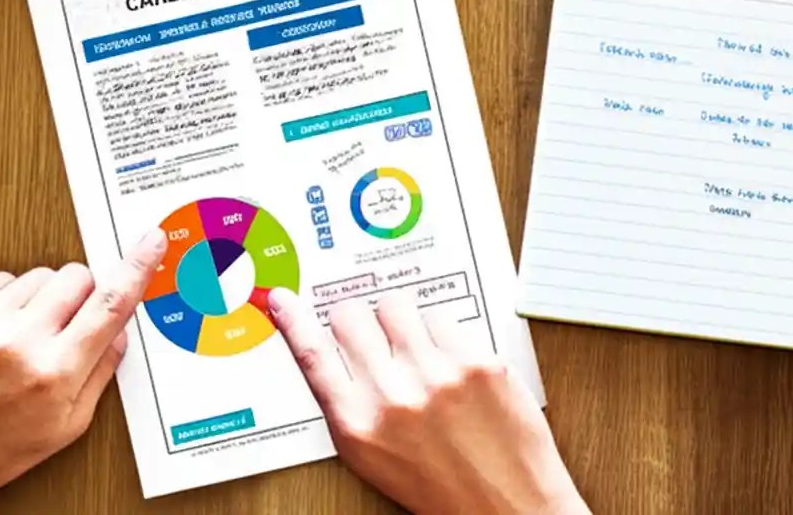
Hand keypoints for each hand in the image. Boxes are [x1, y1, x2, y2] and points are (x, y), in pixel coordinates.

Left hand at [0, 229, 167, 514]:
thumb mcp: (69, 424)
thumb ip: (101, 372)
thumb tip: (119, 330)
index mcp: (56, 372)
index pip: (110, 305)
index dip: (136, 269)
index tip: (149, 244)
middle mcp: (20, 343)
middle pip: (77, 278)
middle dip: (83, 295)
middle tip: (69, 323)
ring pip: (40, 275)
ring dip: (43, 298)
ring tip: (26, 334)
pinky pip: (0, 278)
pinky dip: (7, 297)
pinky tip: (0, 328)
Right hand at [268, 289, 587, 514]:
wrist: (509, 507)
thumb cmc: (441, 488)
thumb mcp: (372, 455)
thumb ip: (348, 403)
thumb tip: (328, 351)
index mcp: (358, 424)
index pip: (312, 355)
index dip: (293, 320)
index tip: (283, 298)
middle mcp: (393, 396)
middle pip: (350, 316)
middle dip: (357, 319)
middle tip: (372, 332)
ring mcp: (437, 374)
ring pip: (397, 305)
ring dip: (402, 320)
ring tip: (418, 351)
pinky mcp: (478, 362)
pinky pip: (443, 318)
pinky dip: (443, 334)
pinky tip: (451, 364)